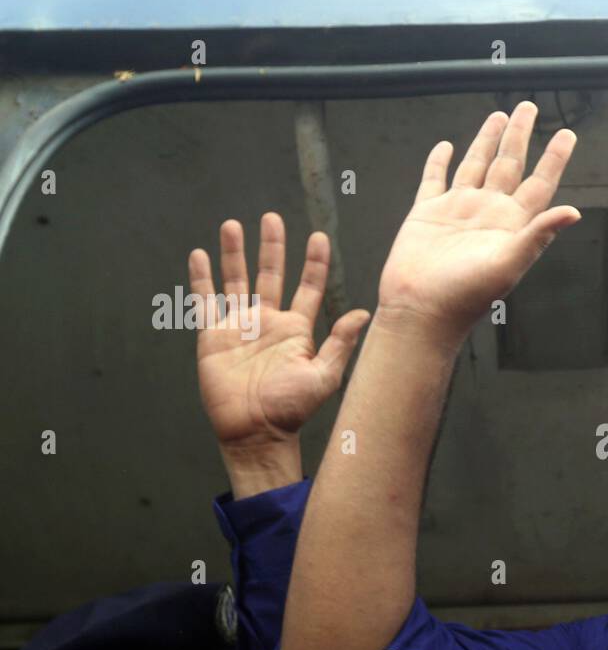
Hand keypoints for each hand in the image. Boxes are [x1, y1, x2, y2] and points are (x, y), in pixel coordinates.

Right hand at [190, 212, 369, 452]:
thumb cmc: (291, 409)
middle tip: (272, 218)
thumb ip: (341, 343)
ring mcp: (240, 327)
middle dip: (272, 246)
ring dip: (235, 253)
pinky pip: (205, 301)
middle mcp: (268, 322)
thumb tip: (364, 313)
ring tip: (233, 225)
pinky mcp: (213, 336)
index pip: (309, 287)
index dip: (314, 263)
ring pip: (237, 280)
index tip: (318, 237)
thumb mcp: (324, 375)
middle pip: (271, 274)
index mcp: (297, 329)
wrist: (255, 432)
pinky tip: (201, 255)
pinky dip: (202, 278)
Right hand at [377, 100, 580, 340]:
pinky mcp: (427, 213)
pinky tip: (446, 147)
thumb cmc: (467, 296)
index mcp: (511, 224)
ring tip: (498, 117)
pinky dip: (439, 161)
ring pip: (476, 165)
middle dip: (520, 136)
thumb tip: (573, 212)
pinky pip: (435, 180)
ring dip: (487, 141)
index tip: (567, 134)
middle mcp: (488, 213)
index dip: (553, 158)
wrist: (421, 311)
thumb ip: (539, 235)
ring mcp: (458, 210)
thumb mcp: (509, 264)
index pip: (539, 183)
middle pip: (509, 165)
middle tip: (529, 107)